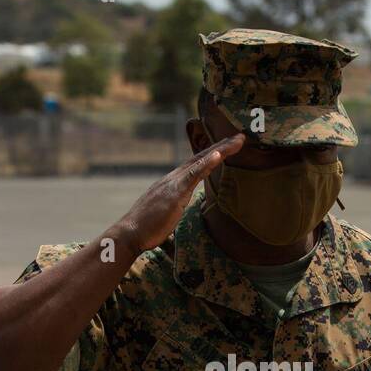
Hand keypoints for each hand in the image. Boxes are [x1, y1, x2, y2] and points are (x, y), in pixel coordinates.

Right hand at [117, 134, 243, 256]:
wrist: (130, 233)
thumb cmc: (147, 229)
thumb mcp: (166, 215)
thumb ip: (175, 207)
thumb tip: (179, 209)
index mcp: (173, 183)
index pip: (196, 165)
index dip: (213, 156)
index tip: (228, 148)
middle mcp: (173, 178)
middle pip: (201, 157)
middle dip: (222, 146)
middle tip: (240, 137)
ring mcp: (174, 183)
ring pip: (201, 161)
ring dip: (221, 149)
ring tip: (238, 140)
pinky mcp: (175, 192)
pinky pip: (194, 174)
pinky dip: (207, 163)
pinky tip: (219, 154)